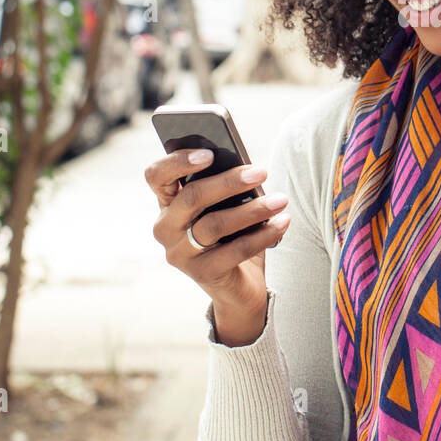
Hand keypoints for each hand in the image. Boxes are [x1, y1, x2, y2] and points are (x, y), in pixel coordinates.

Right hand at [145, 148, 291, 343]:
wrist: (237, 288)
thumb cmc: (231, 236)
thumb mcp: (224, 208)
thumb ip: (226, 188)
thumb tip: (248, 168)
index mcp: (167, 204)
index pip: (156, 176)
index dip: (177, 161)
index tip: (209, 152)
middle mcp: (165, 229)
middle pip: (191, 198)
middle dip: (228, 182)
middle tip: (261, 171)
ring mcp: (180, 254)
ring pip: (215, 224)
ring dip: (253, 209)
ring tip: (281, 199)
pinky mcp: (202, 274)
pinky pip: (236, 250)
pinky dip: (264, 234)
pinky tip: (283, 222)